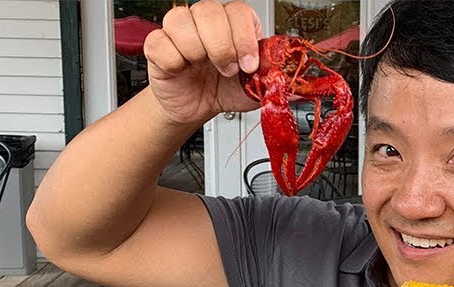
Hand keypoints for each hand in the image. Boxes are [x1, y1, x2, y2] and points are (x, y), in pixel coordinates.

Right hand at [143, 1, 262, 127]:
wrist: (199, 108)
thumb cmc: (225, 90)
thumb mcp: (256, 89)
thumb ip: (274, 81)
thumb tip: (295, 84)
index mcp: (234, 24)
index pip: (238, 11)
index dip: (244, 38)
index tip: (249, 65)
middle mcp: (207, 21)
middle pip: (209, 11)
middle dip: (221, 47)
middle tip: (227, 70)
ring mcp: (181, 30)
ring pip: (181, 20)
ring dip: (196, 51)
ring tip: (203, 68)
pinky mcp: (158, 45)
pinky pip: (160, 42)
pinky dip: (174, 62)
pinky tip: (183, 70)